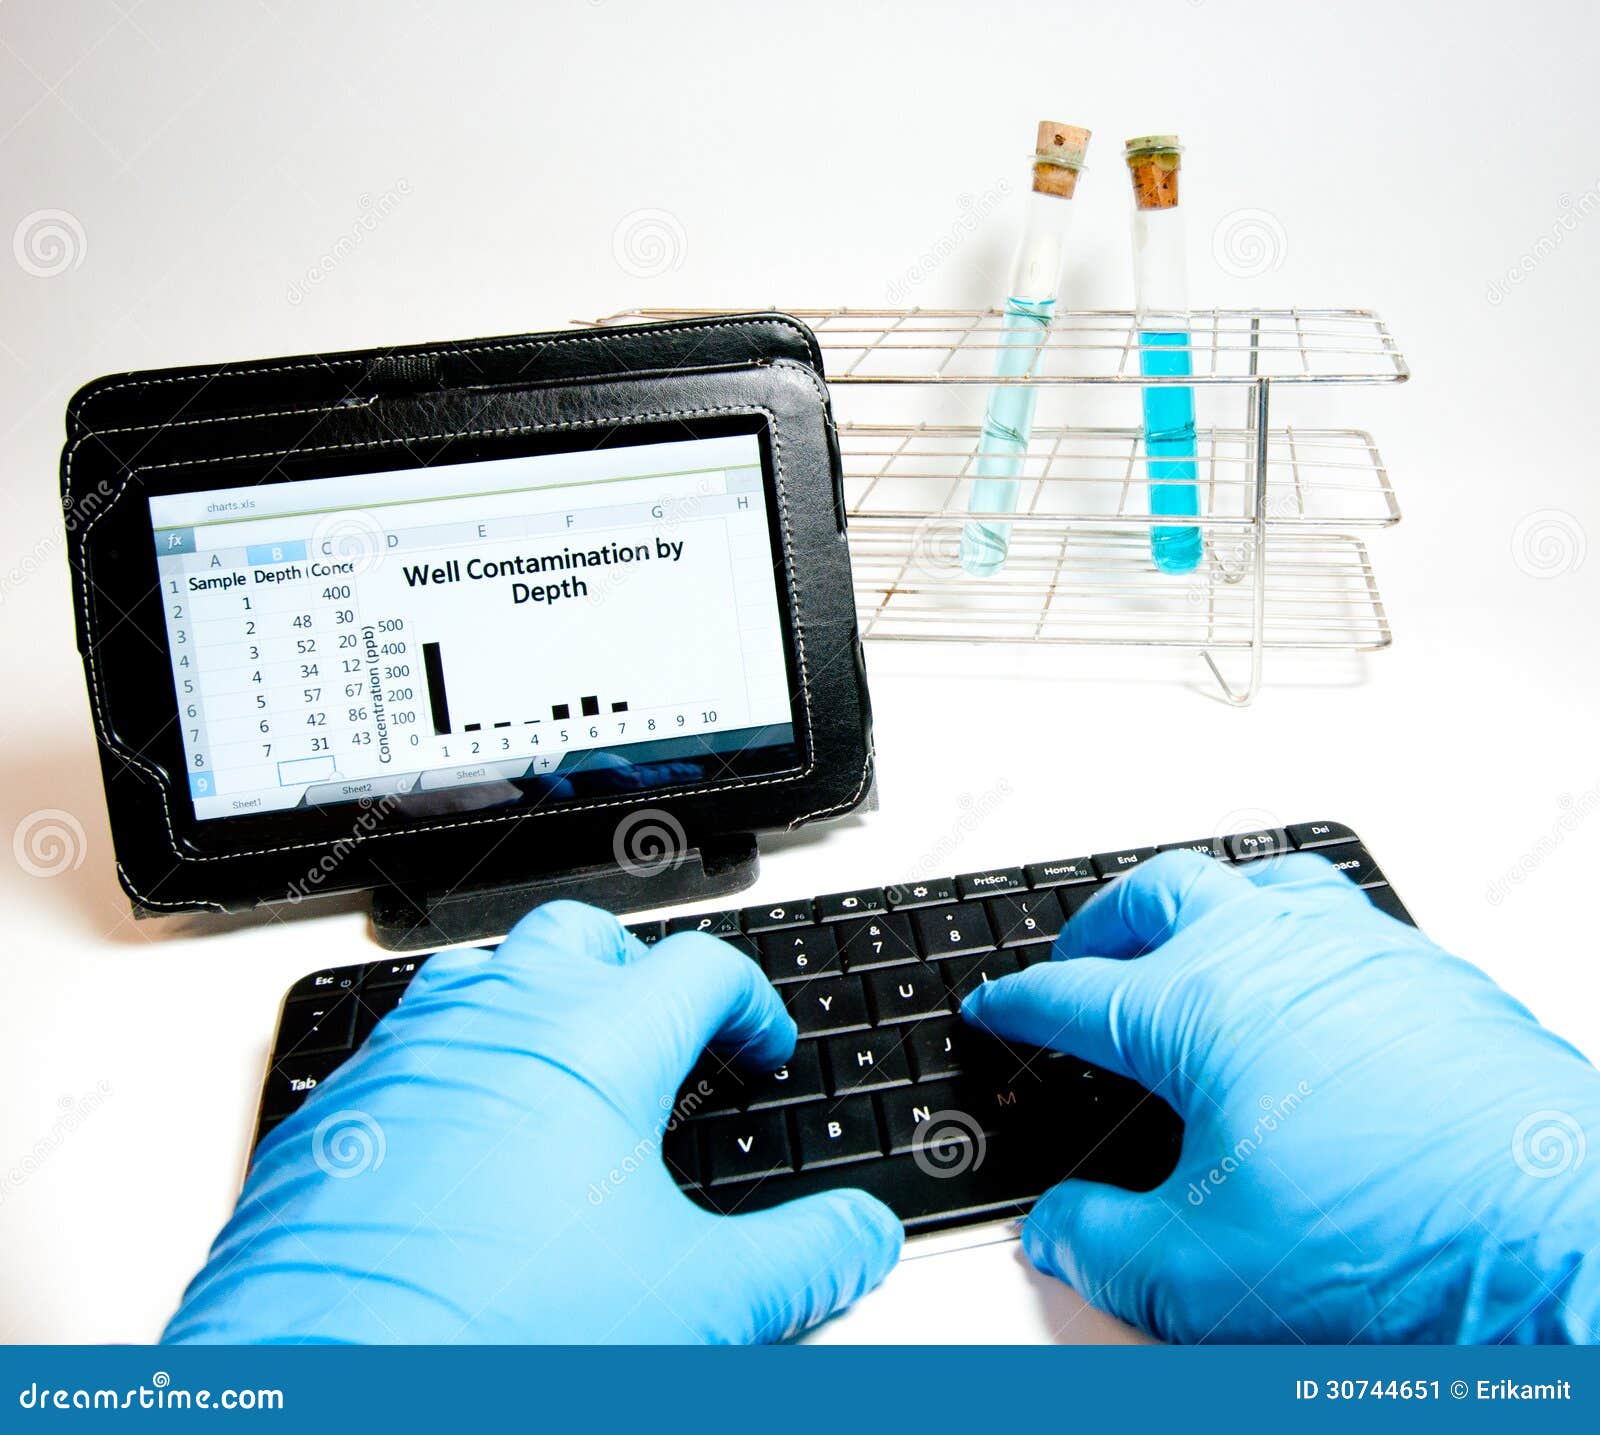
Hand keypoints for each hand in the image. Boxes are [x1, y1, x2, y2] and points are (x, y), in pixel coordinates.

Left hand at [164, 902, 900, 1343]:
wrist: (322, 1390)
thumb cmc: (497, 1336)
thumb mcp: (695, 1306)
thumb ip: (802, 1262)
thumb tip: (859, 1238)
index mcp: (594, 1042)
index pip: (699, 967)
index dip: (749, 1003)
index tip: (760, 1047)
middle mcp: (494, 1022)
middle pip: (582, 935)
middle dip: (634, 975)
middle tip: (662, 1042)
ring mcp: (404, 1057)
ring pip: (483, 975)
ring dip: (535, 1007)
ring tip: (565, 1083)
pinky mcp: (335, 1112)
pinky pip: (406, 1049)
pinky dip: (455, 1070)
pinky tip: (465, 1153)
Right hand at [962, 851, 1599, 1343]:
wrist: (1555, 1243)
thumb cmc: (1390, 1245)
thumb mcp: (1201, 1276)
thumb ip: (1103, 1246)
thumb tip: (1062, 1232)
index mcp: (1196, 1007)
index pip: (1072, 994)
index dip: (1021, 1004)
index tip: (1000, 1008)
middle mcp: (1272, 954)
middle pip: (1157, 893)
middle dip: (1102, 921)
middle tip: (1080, 952)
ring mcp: (1358, 951)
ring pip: (1259, 879)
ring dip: (1206, 900)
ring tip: (1188, 933)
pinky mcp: (1432, 974)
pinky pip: (1343, 914)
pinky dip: (1294, 928)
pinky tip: (1306, 978)